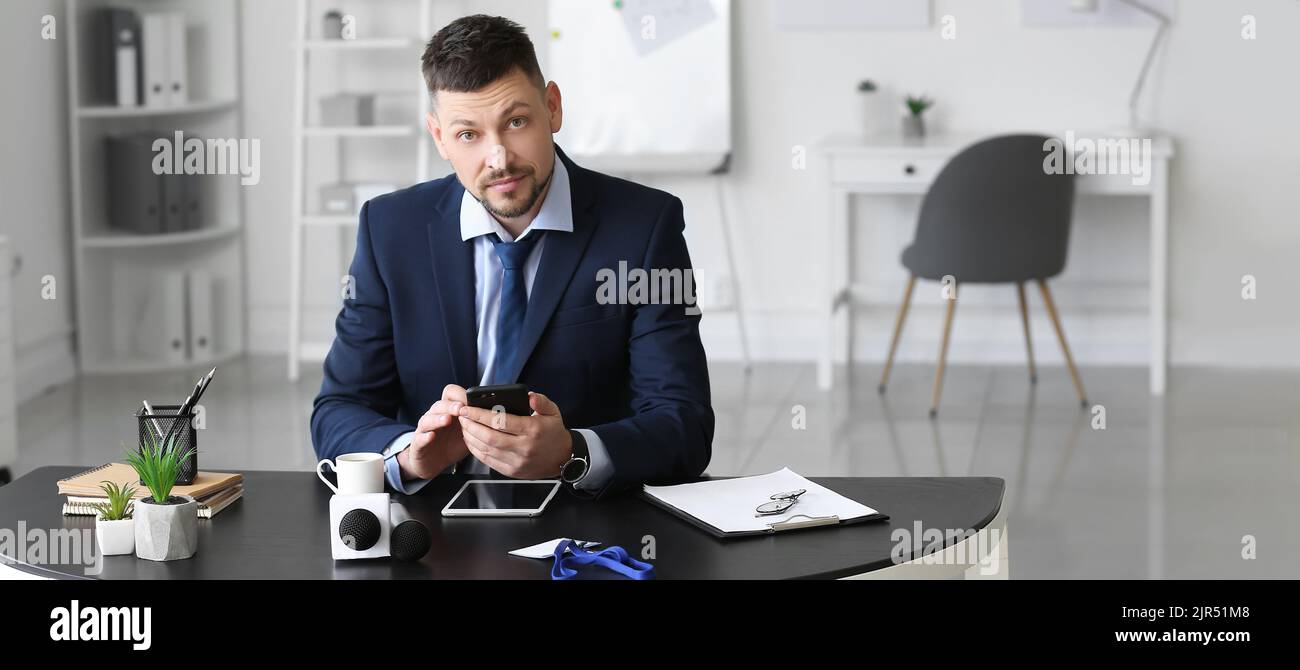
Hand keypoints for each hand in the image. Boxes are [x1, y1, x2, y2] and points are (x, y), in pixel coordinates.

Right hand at [397, 384, 470, 480]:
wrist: (433, 463)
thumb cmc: (451, 445)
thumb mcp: (468, 433)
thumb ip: (477, 424)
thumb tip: (495, 417)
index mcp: (448, 411)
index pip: (450, 395)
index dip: (459, 396)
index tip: (471, 400)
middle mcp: (435, 417)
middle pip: (439, 405)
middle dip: (450, 406)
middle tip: (460, 409)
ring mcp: (425, 429)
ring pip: (428, 419)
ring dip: (438, 418)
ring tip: (446, 420)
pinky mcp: (417, 444)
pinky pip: (419, 438)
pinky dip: (425, 437)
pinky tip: (431, 436)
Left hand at [458, 391, 572, 479]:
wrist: (562, 458)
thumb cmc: (554, 433)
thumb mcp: (553, 412)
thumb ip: (541, 401)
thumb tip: (529, 396)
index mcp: (532, 430)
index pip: (500, 421)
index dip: (480, 414)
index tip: (467, 408)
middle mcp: (523, 447)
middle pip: (489, 436)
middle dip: (471, 425)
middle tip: (461, 415)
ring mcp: (516, 461)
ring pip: (486, 449)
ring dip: (470, 437)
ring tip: (464, 426)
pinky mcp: (511, 471)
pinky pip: (488, 461)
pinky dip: (476, 450)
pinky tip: (471, 440)